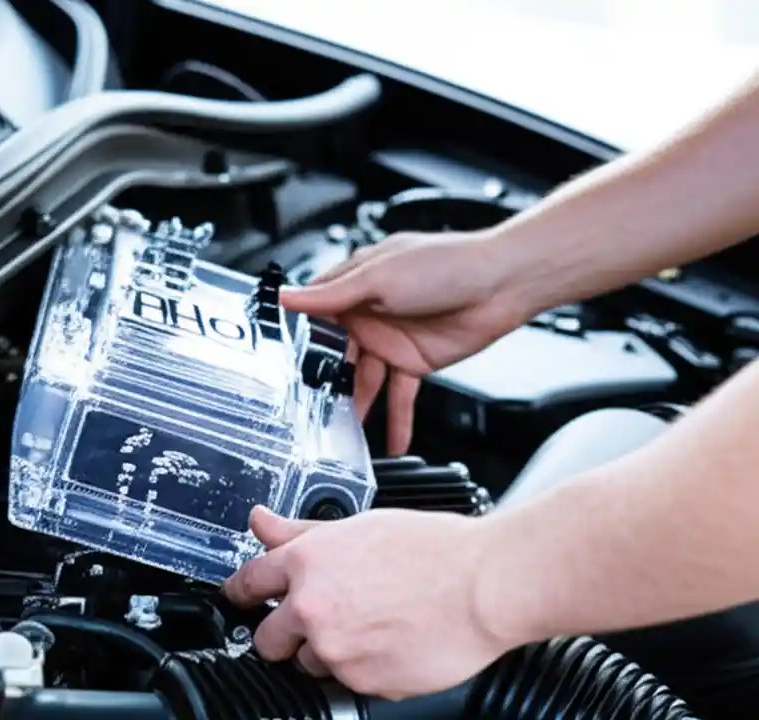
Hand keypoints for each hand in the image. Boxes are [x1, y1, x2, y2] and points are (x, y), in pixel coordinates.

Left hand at [221, 506, 519, 700]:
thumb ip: (300, 532)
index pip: (246, 584)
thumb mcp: (358, 526)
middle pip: (266, 638)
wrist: (485, 585)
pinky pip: (349, 682)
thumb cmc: (433, 550)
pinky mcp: (363, 682)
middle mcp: (312, 609)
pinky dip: (363, 668)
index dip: (241, 593)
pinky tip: (389, 642)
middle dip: (283, 631)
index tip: (241, 598)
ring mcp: (336, 650)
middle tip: (316, 619)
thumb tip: (260, 522)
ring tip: (369, 626)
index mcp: (305, 563)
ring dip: (327, 651)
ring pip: (309, 663)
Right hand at [282, 231, 529, 453]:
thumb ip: (330, 295)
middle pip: (335, 354)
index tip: (280, 364)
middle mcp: (368, 312)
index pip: (315, 314)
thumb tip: (287, 297)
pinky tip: (389, 441)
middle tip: (304, 409)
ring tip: (338, 434)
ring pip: (363, 380)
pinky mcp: (414, 361)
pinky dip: (396, 420)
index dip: (298, 338)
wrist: (499, 283)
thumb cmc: (445, 263)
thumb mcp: (377, 276)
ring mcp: (390, 339)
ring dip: (354, 406)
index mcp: (354, 284)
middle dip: (321, 381)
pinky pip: (399, 395)